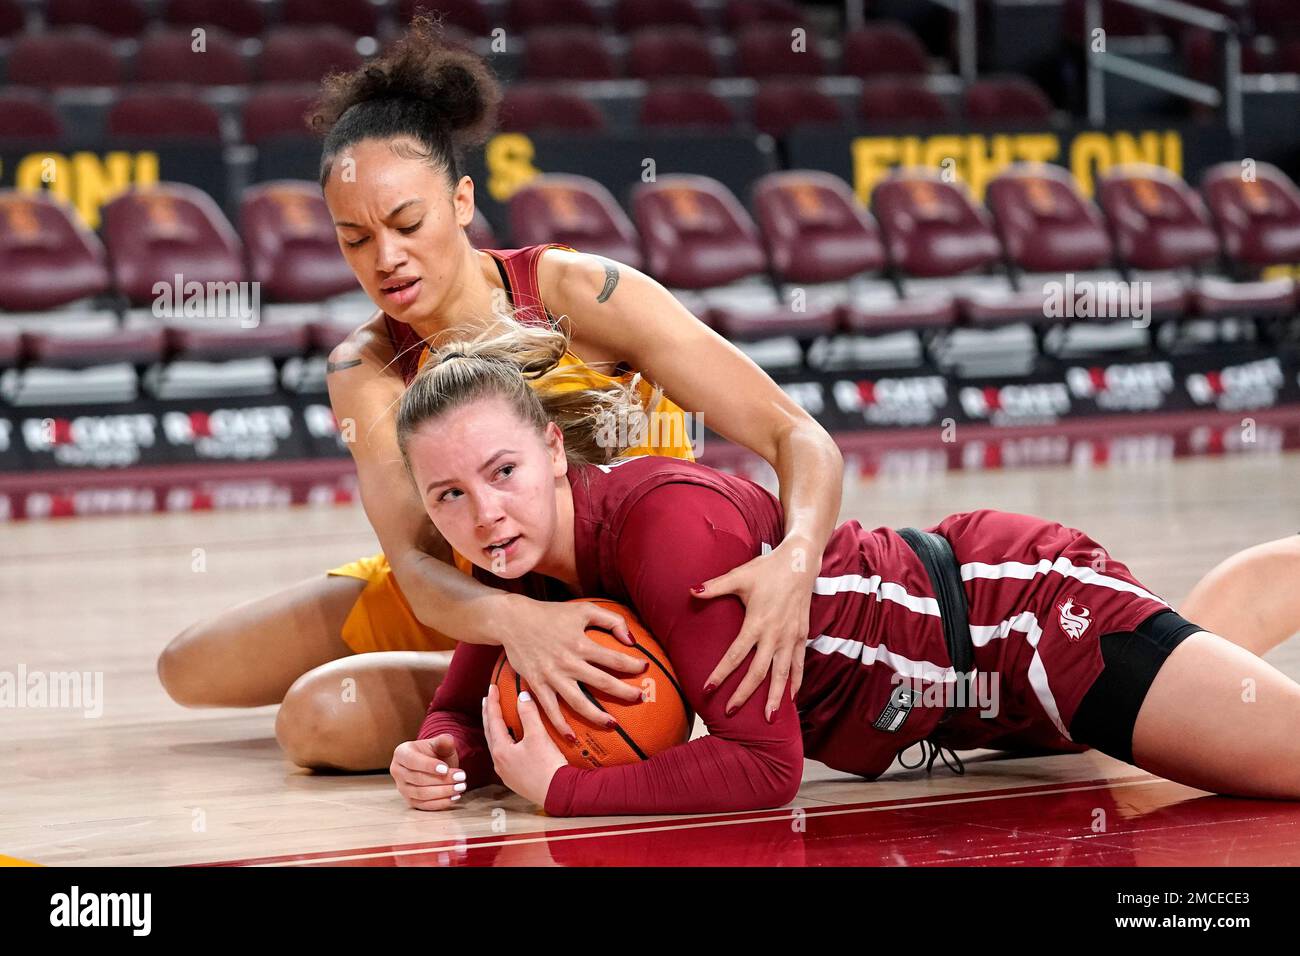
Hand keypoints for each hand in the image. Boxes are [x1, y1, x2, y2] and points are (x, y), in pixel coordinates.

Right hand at [390, 735, 467, 810]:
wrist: (435, 765)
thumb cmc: (435, 752)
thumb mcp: (440, 744)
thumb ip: (444, 741)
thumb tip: (448, 739)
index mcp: (401, 753)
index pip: (412, 761)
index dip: (428, 766)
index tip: (445, 769)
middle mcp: (397, 771)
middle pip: (418, 779)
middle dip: (441, 780)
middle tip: (461, 777)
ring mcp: (402, 788)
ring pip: (421, 794)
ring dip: (443, 792)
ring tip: (460, 787)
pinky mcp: (410, 801)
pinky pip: (424, 805)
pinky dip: (440, 803)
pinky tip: (454, 797)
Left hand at [482, 685, 567, 807]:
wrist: (558, 793)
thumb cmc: (547, 765)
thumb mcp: (538, 736)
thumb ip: (528, 714)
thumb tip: (522, 696)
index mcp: (501, 750)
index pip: (493, 720)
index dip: (493, 702)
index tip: (492, 687)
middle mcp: (499, 762)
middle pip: (490, 733)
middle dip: (489, 715)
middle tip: (488, 700)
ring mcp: (507, 772)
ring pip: (497, 744)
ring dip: (496, 729)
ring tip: (497, 717)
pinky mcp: (516, 778)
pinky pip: (506, 754)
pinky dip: (505, 741)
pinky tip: (511, 740)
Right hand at [498, 595, 646, 740]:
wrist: (513, 621)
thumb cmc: (551, 614)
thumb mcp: (583, 609)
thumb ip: (611, 620)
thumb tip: (631, 639)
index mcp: (581, 643)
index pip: (614, 658)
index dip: (632, 665)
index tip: (645, 668)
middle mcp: (568, 662)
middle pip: (602, 682)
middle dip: (624, 692)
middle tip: (640, 698)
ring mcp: (552, 676)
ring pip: (578, 702)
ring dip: (597, 716)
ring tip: (613, 724)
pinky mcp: (537, 685)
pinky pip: (550, 709)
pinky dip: (560, 725)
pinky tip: (572, 737)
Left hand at [696, 539, 815, 720]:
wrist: (800, 563)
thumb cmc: (767, 569)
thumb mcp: (739, 576)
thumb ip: (714, 587)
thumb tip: (690, 590)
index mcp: (757, 623)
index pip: (735, 655)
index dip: (721, 674)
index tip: (708, 690)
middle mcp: (775, 635)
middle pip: (758, 672)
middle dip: (744, 694)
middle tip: (730, 711)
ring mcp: (791, 638)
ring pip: (782, 674)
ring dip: (774, 697)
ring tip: (768, 718)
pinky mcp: (802, 637)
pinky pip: (799, 665)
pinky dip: (795, 683)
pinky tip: (791, 699)